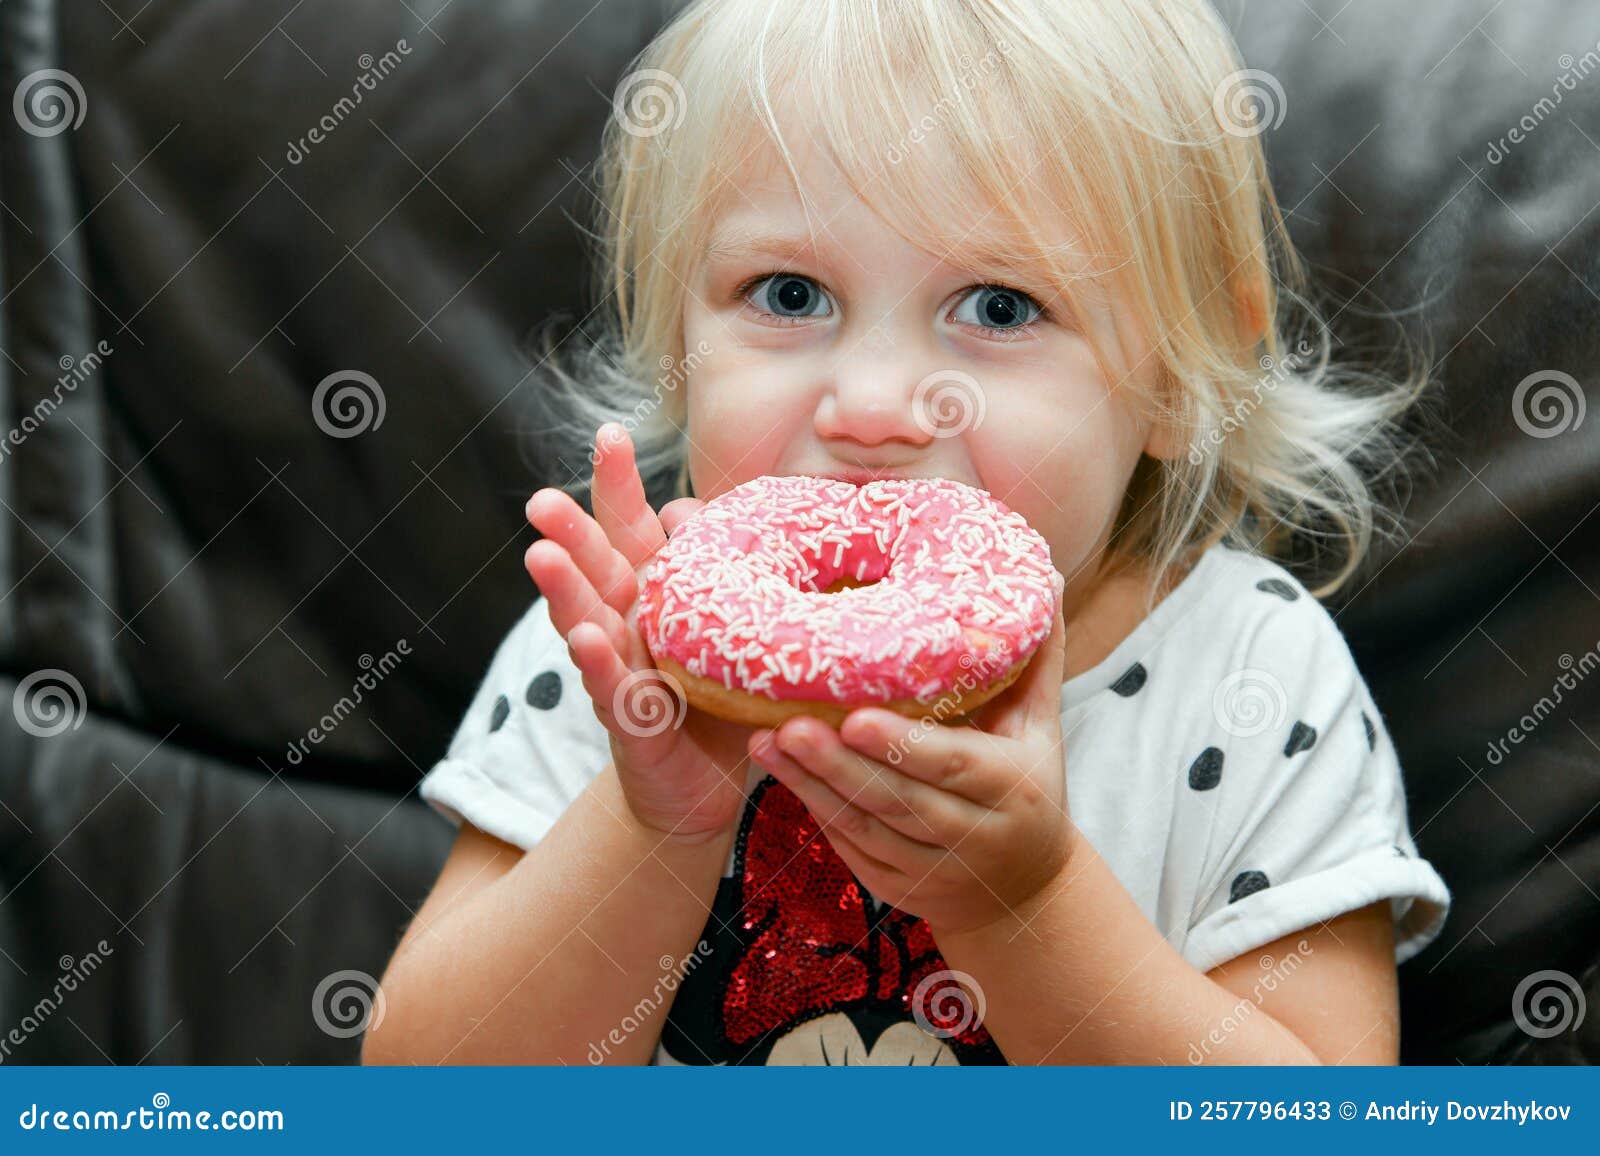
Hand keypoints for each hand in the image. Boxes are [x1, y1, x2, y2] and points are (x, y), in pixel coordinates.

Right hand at [523, 423, 754, 843]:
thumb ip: (715, 564)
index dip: (619, 485)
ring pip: (587, 623)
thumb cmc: (716, 693)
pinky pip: (613, 690)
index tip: (610, 434)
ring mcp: (621, 672)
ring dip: (565, 591)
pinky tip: (587, 638)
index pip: (631, 529)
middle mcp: (626, 624)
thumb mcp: (724, 621)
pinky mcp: (631, 724)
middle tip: (541, 498)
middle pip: (595, 569)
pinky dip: (598, 665)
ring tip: (541, 555)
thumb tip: (699, 508)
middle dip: (568, 532)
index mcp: (651, 591)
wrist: (703, 783)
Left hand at [746, 572, 1076, 935]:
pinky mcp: (892, 886)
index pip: (955, 766)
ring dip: (810, 784)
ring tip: (764, 741)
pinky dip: (812, 808)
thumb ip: (1036, 656)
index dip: (904, 746)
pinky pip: (847, 845)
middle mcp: (972, 835)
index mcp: (1012, 787)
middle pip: (898, 802)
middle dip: (840, 766)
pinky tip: (776, 770)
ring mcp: (929, 869)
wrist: (1023, 890)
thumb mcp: (1041, 726)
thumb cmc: (1028, 785)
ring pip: (863, 828)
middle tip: (788, 725)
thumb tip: (1044, 575)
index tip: (855, 717)